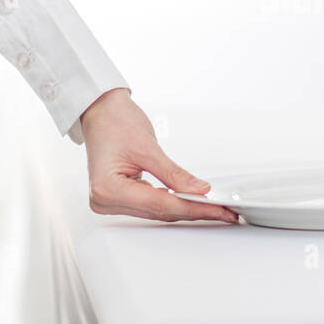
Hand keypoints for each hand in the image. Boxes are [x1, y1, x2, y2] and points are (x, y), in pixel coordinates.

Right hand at [81, 88, 238, 223]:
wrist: (101, 111)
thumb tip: (199, 190)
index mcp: (107, 189)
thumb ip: (174, 174)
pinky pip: (151, 206)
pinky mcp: (119, 198)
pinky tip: (192, 202)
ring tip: (213, 207)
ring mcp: (110, 202)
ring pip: (157, 212)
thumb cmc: (114, 122)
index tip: (217, 208)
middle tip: (223, 210)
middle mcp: (105, 201)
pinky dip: (173, 203)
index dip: (193, 208)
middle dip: (194, 210)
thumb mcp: (149, 147)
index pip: (160, 205)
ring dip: (186, 209)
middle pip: (160, 212)